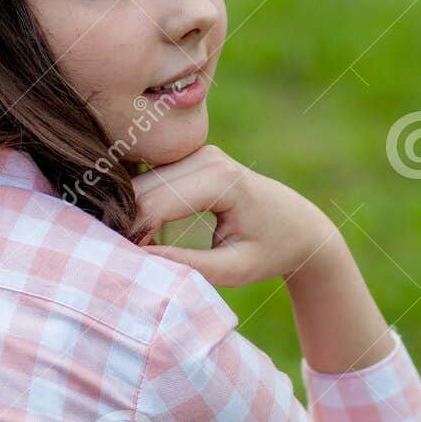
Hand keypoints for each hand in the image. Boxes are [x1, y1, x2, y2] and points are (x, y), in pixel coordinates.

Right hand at [132, 144, 337, 287]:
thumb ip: (188, 264)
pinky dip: (138, 208)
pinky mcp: (188, 158)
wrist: (298, 226)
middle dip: (125, 225)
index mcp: (222, 180)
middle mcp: (206, 156)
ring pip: (139, 183)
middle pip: (141, 190)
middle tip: (122, 262)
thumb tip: (138, 257)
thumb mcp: (234, 269)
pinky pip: (149, 181)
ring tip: (133, 253)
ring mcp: (196, 152)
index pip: (155, 204)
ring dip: (129, 216)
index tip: (127, 267)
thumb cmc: (271, 251)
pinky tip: (142, 237)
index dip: (133, 236)